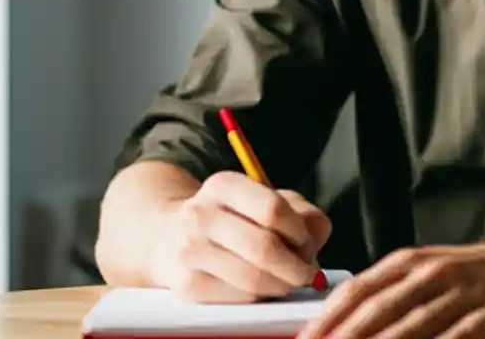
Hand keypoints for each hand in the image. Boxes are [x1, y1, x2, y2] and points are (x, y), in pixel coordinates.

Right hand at [149, 171, 331, 302]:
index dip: (299, 232)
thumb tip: (315, 241)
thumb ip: (302, 214)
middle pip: (264, 247)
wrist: (169, 237)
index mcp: (223, 185)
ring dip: (282, 285)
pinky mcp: (187, 285)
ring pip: (253, 278)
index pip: (273, 209)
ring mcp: (189, 251)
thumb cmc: (235, 219)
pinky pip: (239, 298)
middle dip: (296, 266)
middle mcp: (200, 215)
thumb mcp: (267, 201)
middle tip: (308, 274)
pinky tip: (262, 288)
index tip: (307, 244)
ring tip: (289, 281)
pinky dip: (260, 296)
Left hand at [298, 234, 484, 338]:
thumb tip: (343, 320)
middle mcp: (430, 275)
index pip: (355, 293)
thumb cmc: (482, 273)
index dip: (324, 323)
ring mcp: (460, 296)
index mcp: (410, 262)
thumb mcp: (431, 270)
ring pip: (406, 333)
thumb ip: (390, 293)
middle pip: (374, 316)